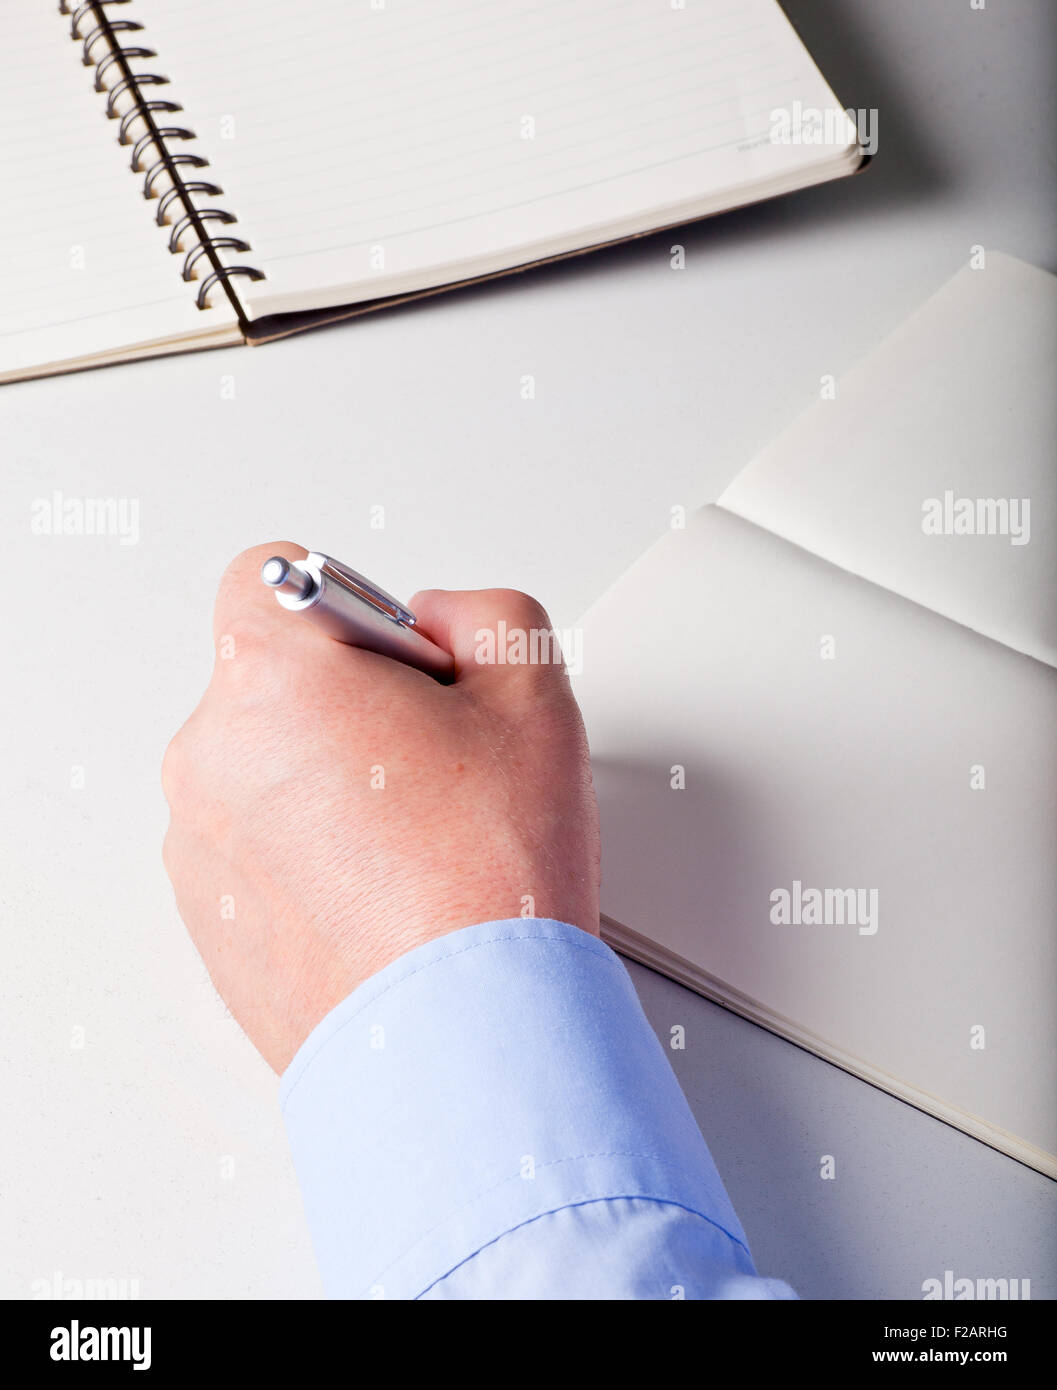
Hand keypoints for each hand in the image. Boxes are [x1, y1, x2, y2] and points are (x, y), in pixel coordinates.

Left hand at [161, 544, 599, 1072]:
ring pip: (265, 770)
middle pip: (274, 681)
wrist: (460, 1035)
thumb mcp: (532, 694)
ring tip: (413, 841)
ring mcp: (200, 846)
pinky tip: (383, 892)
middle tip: (430, 763)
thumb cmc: (486, 879)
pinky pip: (255, 852)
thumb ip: (483, 615)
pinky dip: (307, 857)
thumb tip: (438, 623)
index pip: (272, 578)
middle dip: (347, 702)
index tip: (398, 660)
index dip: (353, 607)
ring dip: (326, 783)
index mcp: (271, 678)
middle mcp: (211, 756)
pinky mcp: (209, 921)